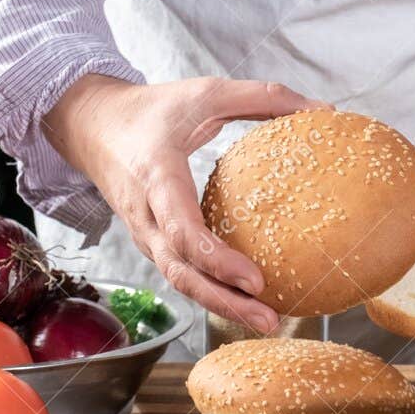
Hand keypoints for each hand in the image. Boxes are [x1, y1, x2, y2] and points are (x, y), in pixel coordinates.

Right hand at [43, 75, 328, 332]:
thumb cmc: (151, 110)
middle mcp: (146, 216)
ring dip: (222, 306)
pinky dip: (213, 292)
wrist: (93, 126)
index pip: (183, 231)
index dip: (218, 260)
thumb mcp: (204, 92)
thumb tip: (321, 108)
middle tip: (269, 319)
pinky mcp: (154, 244)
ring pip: (181, 281)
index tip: (256, 279)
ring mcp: (146, 235)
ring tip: (267, 320)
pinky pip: (182, 274)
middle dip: (226, 302)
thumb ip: (261, 96)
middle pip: (182, 274)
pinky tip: (247, 302)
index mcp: (156, 176)